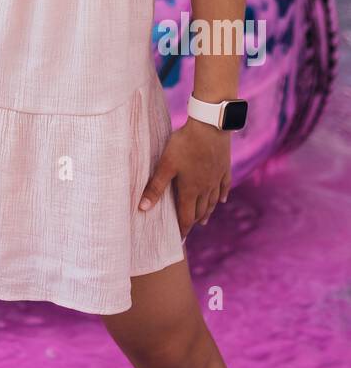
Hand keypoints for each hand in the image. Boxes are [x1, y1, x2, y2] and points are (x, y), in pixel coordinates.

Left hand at [138, 119, 231, 238]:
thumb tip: (142, 208)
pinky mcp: (224, 168)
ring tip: (204, 221)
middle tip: (188, 229)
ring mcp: (216, 178)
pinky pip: (224, 186)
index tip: (180, 240)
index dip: (182, 229)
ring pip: (213, 201)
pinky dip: (222, 195)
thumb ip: (155, 187)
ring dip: (207, 212)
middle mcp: (205, 188)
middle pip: (200, 210)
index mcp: (190, 190)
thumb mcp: (166, 165)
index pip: (186, 216)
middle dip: (193, 221)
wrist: (210, 127)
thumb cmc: (184, 145)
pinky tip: (222, 200)